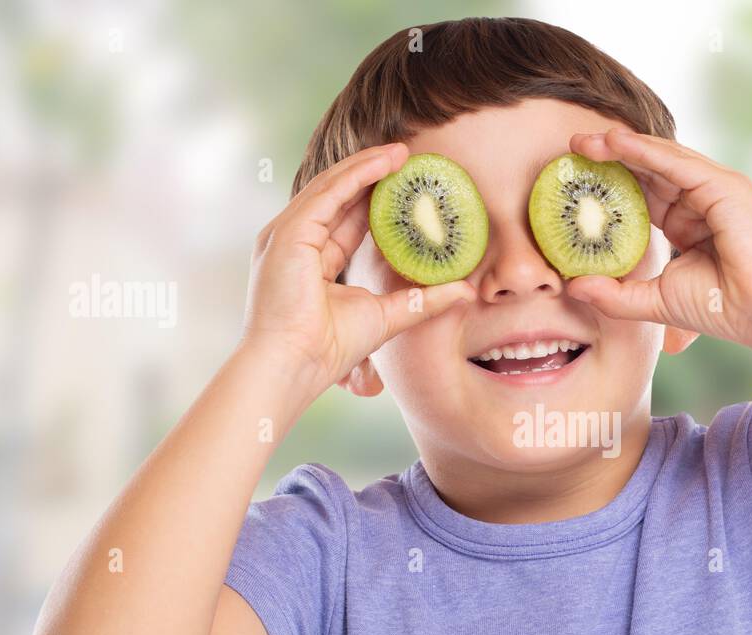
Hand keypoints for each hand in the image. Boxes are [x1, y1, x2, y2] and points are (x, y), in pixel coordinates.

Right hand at [241, 142, 476, 398]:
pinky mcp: (288, 233)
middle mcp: (295, 243)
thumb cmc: (328, 349)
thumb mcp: (388, 315)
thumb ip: (423, 300)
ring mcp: (287, 235)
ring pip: (331, 187)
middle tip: (408, 158)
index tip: (407, 186)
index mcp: (311, 261)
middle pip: (337, 197)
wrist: (294, 365)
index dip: (376, 201)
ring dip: (367, 166)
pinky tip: (383, 163)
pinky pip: (327, 193)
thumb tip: (465, 290)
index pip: (346, 220)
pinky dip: (355, 174)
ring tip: (401, 152)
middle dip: (372, 175)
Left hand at [566, 129, 751, 351]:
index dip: (611, 182)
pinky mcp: (724, 186)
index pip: (645, 192)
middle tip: (572, 145)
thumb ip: (615, 294)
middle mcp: (702, 199)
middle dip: (610, 155)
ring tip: (585, 140)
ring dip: (622, 146)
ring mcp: (716, 189)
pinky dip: (645, 151)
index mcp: (689, 222)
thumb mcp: (655, 300)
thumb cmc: (722, 309)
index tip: (575, 177)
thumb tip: (572, 287)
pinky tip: (614, 143)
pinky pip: (676, 163)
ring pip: (661, 159)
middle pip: (650, 169)